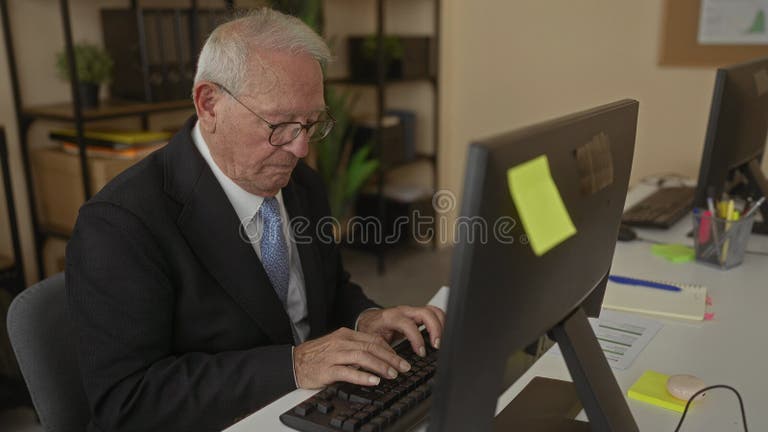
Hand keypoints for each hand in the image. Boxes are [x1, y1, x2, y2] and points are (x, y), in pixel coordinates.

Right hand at [293, 328, 411, 388]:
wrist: (293, 362)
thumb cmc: (316, 356)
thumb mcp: (337, 345)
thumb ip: (355, 348)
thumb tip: (377, 356)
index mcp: (345, 334)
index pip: (373, 339)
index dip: (389, 349)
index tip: (400, 358)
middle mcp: (341, 342)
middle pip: (371, 347)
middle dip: (391, 357)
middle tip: (404, 367)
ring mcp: (334, 355)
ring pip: (363, 357)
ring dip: (380, 366)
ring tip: (393, 374)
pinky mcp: (327, 369)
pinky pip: (348, 372)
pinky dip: (363, 376)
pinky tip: (373, 380)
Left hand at [356, 305, 444, 357]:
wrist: (368, 320)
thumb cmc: (371, 330)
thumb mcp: (373, 341)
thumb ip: (384, 351)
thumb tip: (396, 364)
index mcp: (392, 317)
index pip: (409, 324)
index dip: (417, 339)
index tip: (421, 353)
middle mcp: (404, 311)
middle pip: (426, 313)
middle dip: (435, 329)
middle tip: (437, 346)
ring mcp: (412, 311)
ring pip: (433, 311)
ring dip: (441, 325)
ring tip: (442, 342)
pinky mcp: (418, 315)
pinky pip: (434, 314)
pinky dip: (441, 323)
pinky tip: (441, 335)